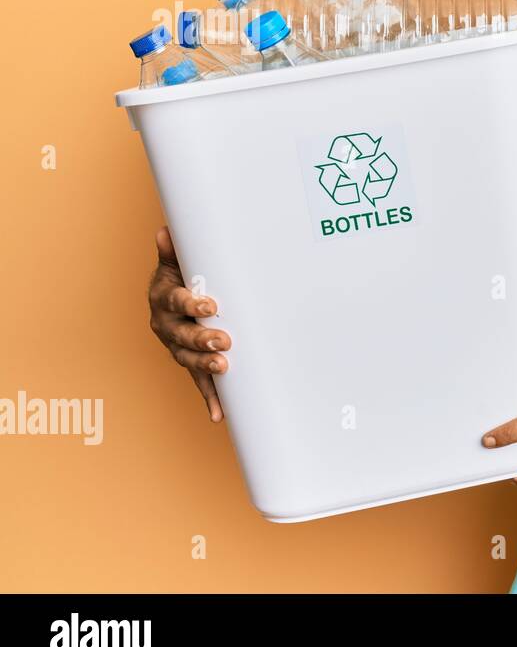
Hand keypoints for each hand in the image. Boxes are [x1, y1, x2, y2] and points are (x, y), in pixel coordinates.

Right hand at [147, 225, 230, 422]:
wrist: (169, 297)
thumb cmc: (180, 277)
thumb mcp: (176, 262)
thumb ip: (173, 251)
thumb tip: (166, 232)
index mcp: (164, 300)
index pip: (177, 302)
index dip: (192, 304)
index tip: (209, 305)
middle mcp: (166, 326)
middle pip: (182, 335)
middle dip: (202, 340)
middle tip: (223, 342)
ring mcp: (176, 347)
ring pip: (188, 360)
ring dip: (205, 368)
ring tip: (222, 369)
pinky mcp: (188, 362)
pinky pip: (198, 381)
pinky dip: (209, 397)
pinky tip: (219, 414)